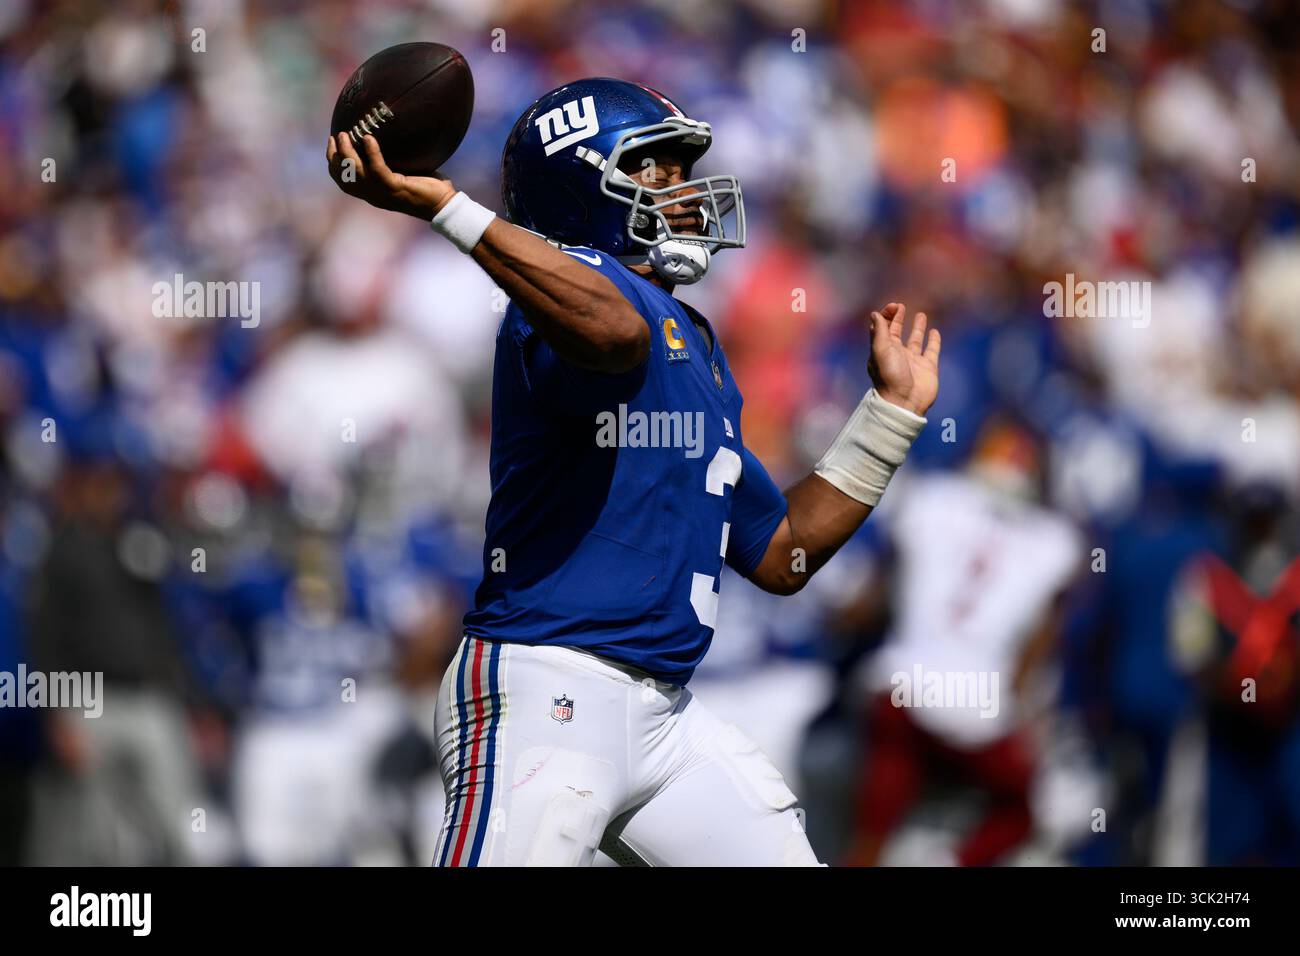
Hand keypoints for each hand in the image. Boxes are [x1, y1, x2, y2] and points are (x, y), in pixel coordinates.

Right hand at [326, 132, 455, 220]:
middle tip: (337, 136)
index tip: (332, 143)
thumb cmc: (430, 189)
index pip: (345, 181)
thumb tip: (392, 134)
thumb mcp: (408, 172)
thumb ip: (396, 159)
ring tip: (346, 134)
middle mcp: (374, 196)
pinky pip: (377, 170)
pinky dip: (371, 153)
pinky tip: (369, 139)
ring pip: (356, 173)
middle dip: (335, 157)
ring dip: (347, 153)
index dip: (334, 163)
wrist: (445, 206)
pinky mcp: (395, 189)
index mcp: (374, 193)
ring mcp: (384, 194)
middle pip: (344, 179)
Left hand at [868, 302, 939, 416]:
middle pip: (897, 332)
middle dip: (898, 319)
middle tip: (901, 306)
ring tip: (921, 314)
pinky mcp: (928, 367)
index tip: (895, 306)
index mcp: (883, 350)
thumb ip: (879, 332)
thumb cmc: (890, 377)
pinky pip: (931, 350)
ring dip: (917, 327)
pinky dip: (933, 340)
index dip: (887, 315)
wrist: (905, 401)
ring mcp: (913, 360)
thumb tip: (874, 313)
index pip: (883, 328)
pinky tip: (934, 331)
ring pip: (915, 340)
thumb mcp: (881, 351)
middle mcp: (897, 354)